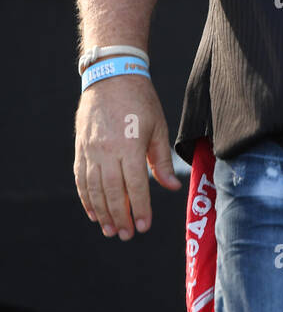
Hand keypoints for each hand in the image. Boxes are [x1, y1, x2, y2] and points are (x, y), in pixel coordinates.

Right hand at [74, 74, 182, 239]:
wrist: (111, 76)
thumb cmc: (141, 101)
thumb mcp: (158, 128)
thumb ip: (161, 161)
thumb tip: (172, 187)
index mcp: (130, 147)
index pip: (135, 187)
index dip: (141, 209)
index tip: (144, 227)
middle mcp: (107, 151)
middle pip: (112, 193)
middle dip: (121, 217)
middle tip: (127, 235)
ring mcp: (90, 150)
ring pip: (93, 190)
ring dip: (102, 213)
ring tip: (110, 230)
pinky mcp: (80, 148)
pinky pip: (81, 178)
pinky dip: (86, 198)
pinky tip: (93, 212)